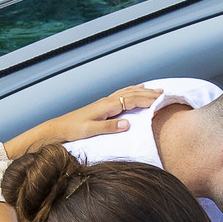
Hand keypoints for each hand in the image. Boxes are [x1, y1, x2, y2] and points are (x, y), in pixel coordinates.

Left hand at [7, 86, 161, 155]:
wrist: (58, 128)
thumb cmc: (72, 130)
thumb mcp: (90, 131)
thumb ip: (109, 127)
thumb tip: (128, 124)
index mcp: (106, 106)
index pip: (132, 100)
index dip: (147, 100)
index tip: (161, 101)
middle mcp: (107, 101)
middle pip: (132, 94)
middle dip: (149, 93)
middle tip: (164, 93)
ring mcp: (104, 102)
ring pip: (127, 92)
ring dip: (142, 90)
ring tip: (155, 89)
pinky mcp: (102, 106)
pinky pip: (121, 94)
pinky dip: (132, 90)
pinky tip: (135, 90)